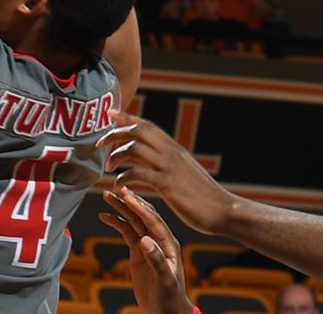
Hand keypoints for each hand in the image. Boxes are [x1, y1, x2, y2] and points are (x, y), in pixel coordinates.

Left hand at [99, 113, 236, 233]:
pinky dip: (123, 178)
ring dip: (116, 155)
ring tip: (108, 166)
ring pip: (135, 148)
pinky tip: (118, 185)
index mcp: (175, 148)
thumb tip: (153, 155)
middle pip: (138, 131)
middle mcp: (171, 153)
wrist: (223, 210)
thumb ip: (169, 160)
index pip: (147, 125)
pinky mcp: (167, 184)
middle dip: (115, 133)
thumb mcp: (185, 170)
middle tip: (100, 143)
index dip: (127, 117)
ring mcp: (169, 167)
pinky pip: (138, 174)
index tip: (109, 112)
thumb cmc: (203, 194)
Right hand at [100, 186, 194, 313]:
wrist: (166, 311)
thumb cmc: (170, 298)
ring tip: (107, 196)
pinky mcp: (139, 251)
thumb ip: (156, 260)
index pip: (153, 220)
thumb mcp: (165, 281)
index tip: (127, 195)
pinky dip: (116, 223)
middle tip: (116, 188)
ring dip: (121, 208)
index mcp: (169, 244)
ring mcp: (148, 244)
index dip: (140, 207)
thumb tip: (144, 240)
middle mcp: (159, 240)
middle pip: (143, 215)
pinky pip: (126, 232)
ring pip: (133, 221)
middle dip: (130, 201)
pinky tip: (105, 216)